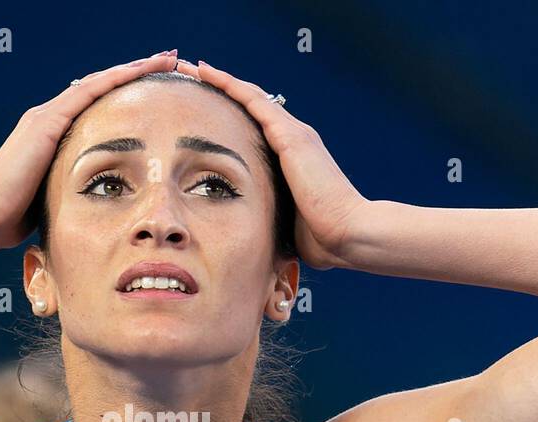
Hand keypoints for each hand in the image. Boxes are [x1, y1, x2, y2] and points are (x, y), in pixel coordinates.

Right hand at [0, 51, 180, 250]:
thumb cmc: (13, 218)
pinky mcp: (48, 121)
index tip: (155, 88)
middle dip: (136, 73)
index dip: (125, 94)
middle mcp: (49, 117)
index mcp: (51, 134)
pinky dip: (118, 77)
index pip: (95, 106)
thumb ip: (70, 189)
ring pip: (99, 82)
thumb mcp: (52, 197)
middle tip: (170, 61)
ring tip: (166, 58)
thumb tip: (92, 206)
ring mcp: (47, 115)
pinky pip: (90, 91)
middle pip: (100, 87)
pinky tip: (142, 68)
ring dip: (135, 68)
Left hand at [177, 59, 367, 270]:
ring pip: (249, 95)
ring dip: (218, 79)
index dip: (233, 113)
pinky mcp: (289, 135)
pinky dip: (227, 84)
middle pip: (252, 104)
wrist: (347, 233)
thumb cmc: (321, 237)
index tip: (206, 107)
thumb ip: (270, 213)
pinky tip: (205, 73)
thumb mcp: (286, 220)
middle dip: (222, 89)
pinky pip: (252, 100)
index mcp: (294, 157)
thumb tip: (250, 231)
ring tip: (190, 68)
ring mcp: (293, 133)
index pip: (258, 126)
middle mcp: (295, 137)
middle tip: (191, 76)